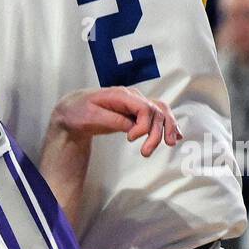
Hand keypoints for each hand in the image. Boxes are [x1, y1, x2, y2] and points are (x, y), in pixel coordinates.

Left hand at [55, 86, 181, 157]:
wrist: (72, 110)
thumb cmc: (78, 111)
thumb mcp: (90, 117)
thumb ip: (112, 120)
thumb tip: (132, 127)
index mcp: (120, 95)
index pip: (143, 107)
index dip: (143, 125)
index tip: (131, 139)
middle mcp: (132, 97)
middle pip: (155, 111)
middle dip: (156, 133)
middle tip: (146, 153)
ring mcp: (135, 103)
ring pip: (161, 111)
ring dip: (167, 128)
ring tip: (169, 144)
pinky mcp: (136, 112)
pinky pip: (157, 115)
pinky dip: (168, 124)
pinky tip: (175, 135)